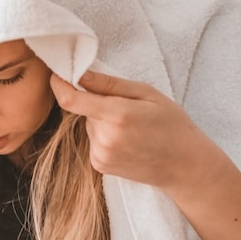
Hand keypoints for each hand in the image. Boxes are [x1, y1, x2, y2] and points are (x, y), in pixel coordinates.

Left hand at [49, 70, 223, 195]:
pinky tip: (127, 142)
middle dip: (97, 104)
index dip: (59, 84)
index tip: (56, 74)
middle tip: (126, 108)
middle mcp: (105, 138)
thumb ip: (109, 84)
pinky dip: (104, 137)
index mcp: (117, 115)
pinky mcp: (100, 166)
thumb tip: (79, 73)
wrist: (184, 165)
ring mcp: (101, 155)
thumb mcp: (147, 93)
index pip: (71, 100)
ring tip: (131, 128)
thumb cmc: (171, 124)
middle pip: (84, 111)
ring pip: (89, 126)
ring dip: (102, 122)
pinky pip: (93, 142)